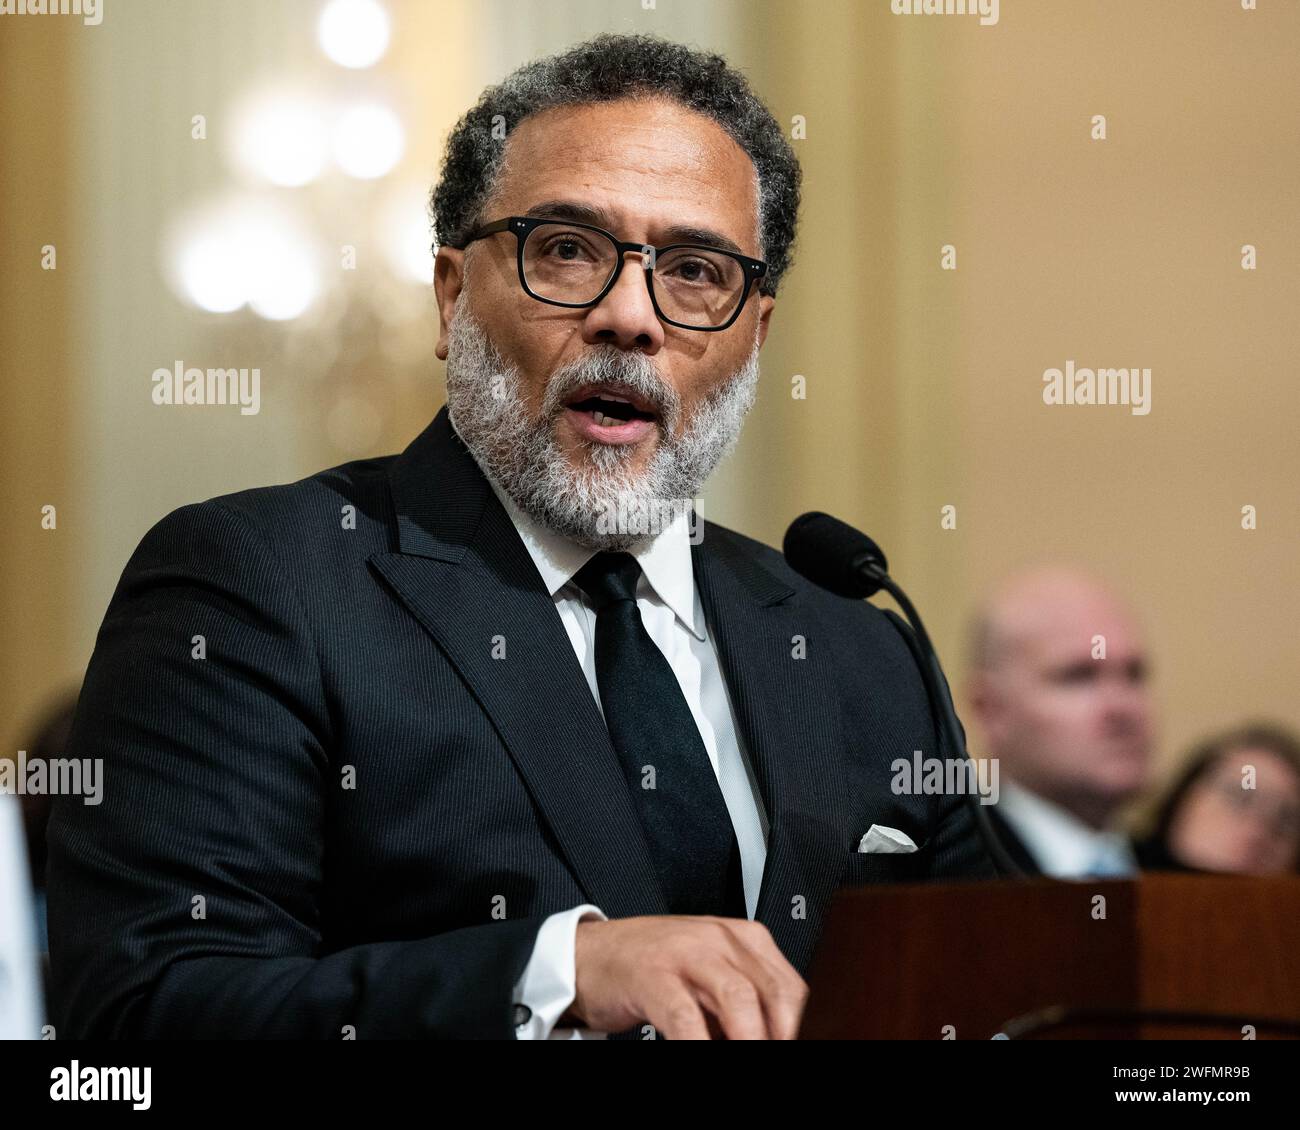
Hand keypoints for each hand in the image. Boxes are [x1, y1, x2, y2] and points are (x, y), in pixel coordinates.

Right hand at [565, 916, 807, 1039]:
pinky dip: (699, 1045)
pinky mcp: (653, 974)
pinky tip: (700, 1056)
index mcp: (746, 940)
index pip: (793, 988)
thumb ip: (745, 1010)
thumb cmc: (657, 971)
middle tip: (779, 1063)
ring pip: (738, 1000)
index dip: (804, 1027)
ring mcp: (687, 952)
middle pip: (776, 993)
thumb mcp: (711, 984)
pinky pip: (685, 1017)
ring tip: (749, 1066)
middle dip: (784, 1037)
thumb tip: (776, 1038)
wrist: (592, 954)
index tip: (807, 1047)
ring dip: (750, 1042)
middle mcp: (723, 939)